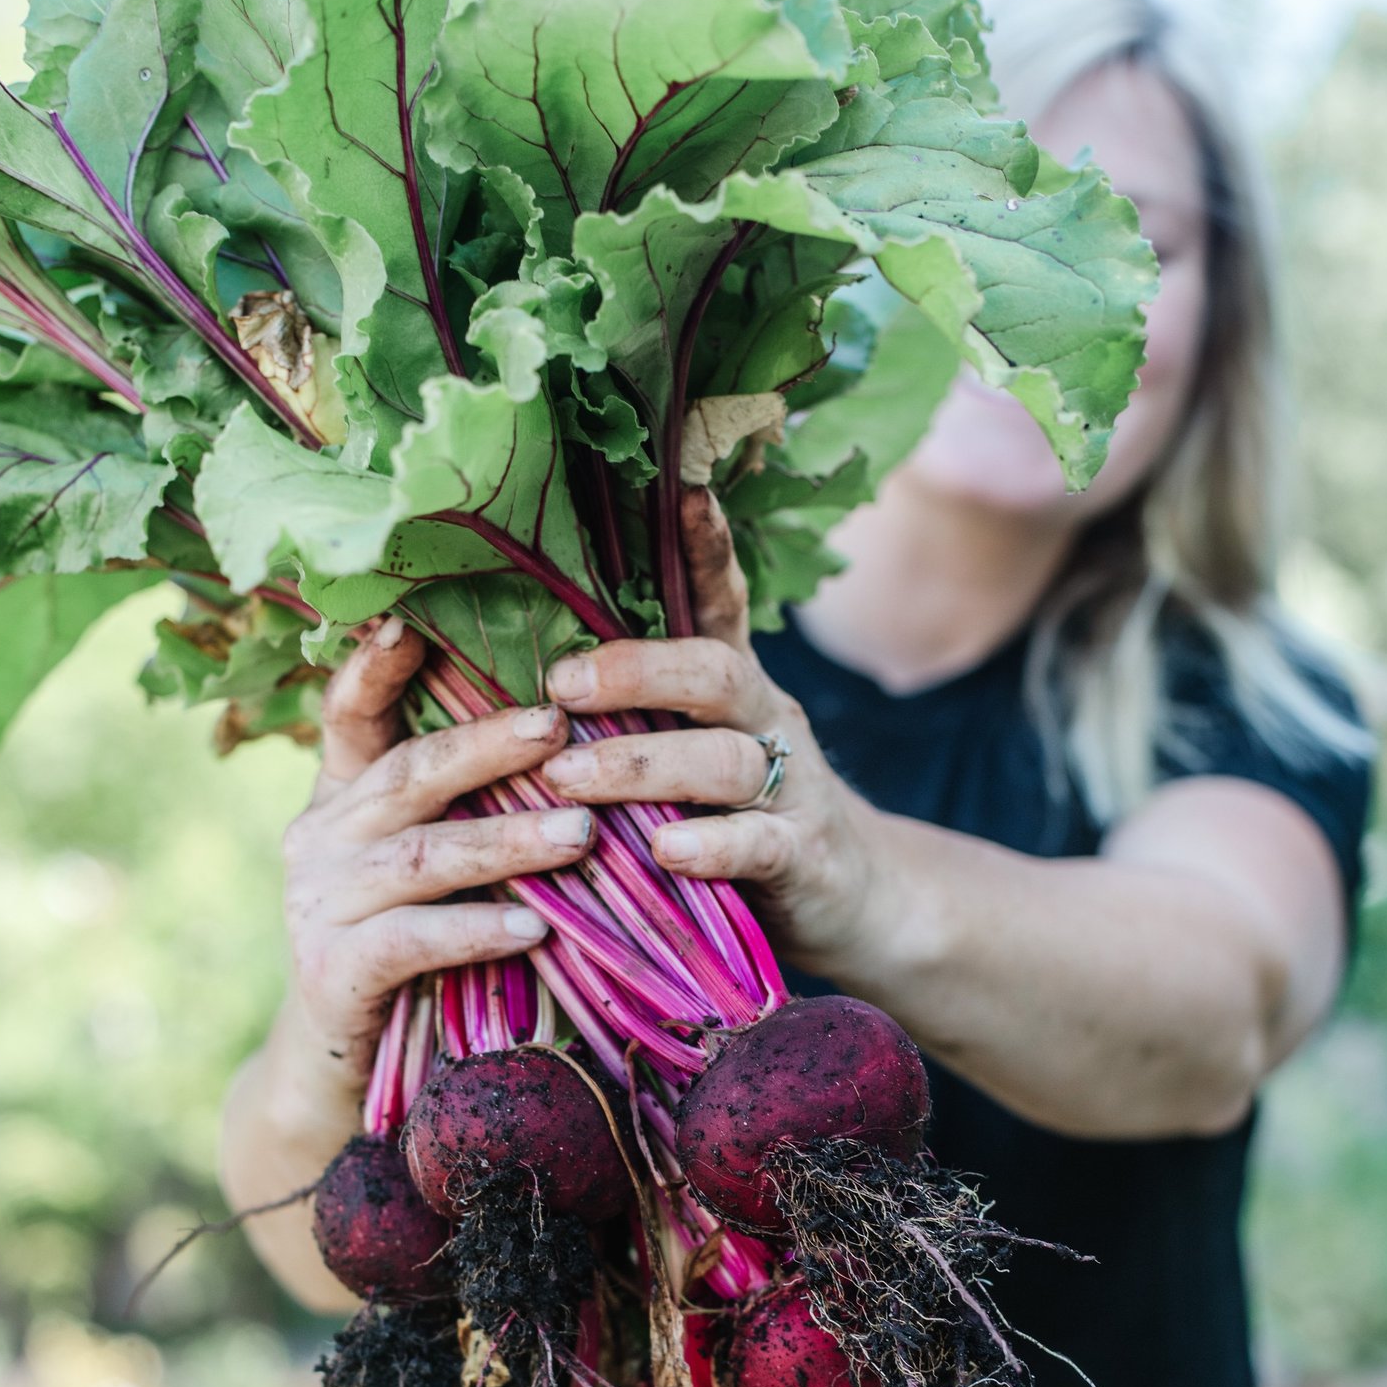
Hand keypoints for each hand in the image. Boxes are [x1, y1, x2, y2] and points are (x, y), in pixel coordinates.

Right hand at [281, 617, 593, 1088]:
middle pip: (406, 774)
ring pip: (421, 856)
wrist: (338, 1075)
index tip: (417, 618)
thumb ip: (465, 812)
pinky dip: (475, 931)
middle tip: (562, 728)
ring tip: (581, 832)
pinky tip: (535, 929)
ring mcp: (318, 906)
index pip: (351, 714)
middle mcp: (318, 839)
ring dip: (506, 842)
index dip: (377, 666)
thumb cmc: (412, 960)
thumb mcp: (432, 873)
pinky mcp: (332, 972)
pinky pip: (411, 940)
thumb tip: (568, 739)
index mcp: (341, 800)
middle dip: (487, 747)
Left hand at [540, 489, 886, 976]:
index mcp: (736, 689)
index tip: (683, 487)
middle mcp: (770, 721)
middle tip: (559, 685)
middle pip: (715, 672)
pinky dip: (711, 845)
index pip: (720, 601)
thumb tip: (531, 670)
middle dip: (636, 672)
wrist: (855, 899)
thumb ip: (641, 713)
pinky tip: (664, 851)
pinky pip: (759, 843)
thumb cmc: (742, 820)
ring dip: (643, 765)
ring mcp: (794, 787)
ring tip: (569, 778)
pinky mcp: (805, 857)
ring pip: (726, 759)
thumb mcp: (700, 753)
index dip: (705, 546)